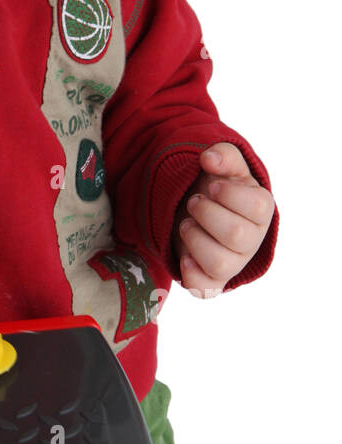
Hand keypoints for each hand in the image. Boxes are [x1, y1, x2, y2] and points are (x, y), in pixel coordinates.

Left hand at [171, 142, 275, 297]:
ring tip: (186, 224)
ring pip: (219, 263)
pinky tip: (183, 254)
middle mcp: (252, 240)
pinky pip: (204, 288)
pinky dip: (190, 272)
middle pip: (236, 234)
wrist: (199, 212)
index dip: (228, 194)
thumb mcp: (224, 166)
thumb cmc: (216, 189)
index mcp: (260, 210)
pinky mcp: (212, 281)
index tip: (211, 186)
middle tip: (194, 203)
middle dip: (206, 213)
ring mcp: (234, 263)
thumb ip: (222, 155)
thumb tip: (209, 158)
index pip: (257, 206)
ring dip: (194, 239)